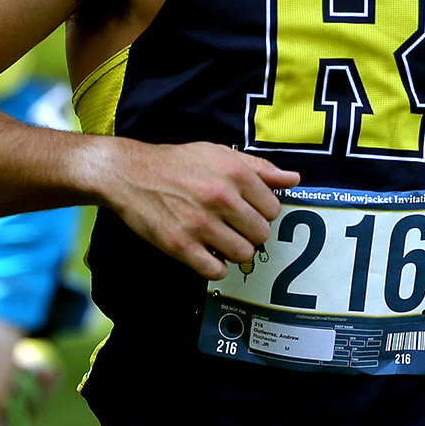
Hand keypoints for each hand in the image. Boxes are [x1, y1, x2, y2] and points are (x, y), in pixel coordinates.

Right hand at [103, 141, 300, 278]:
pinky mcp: (180, 246)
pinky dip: (216, 267)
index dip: (262, 212)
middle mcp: (221, 198)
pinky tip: (207, 253)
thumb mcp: (220, 154)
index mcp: (234, 173)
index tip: (248, 211)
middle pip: (261, 234)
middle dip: (251, 232)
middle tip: (233, 226)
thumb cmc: (178, 163)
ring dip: (235, 251)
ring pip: (243, 254)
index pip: (273, 208)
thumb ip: (260, 168)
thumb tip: (294, 180)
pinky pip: (216, 271)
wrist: (131, 174)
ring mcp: (200, 223)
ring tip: (220, 239)